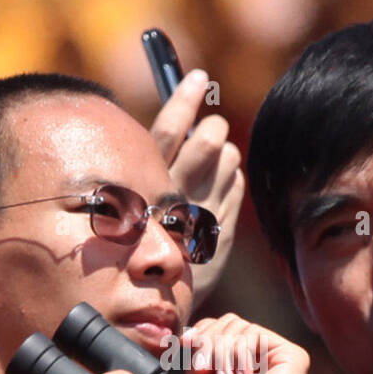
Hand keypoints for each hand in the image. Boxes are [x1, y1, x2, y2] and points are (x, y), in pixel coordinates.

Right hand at [150, 68, 243, 309]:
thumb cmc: (141, 234)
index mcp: (143, 187)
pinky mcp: (223, 229)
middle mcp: (174, 199)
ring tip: (211, 164)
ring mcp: (204, 214)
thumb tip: (184, 118)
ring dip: (223, 154)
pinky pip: (237, 184)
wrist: (154, 297)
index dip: (184, 99)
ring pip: (229, 159)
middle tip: (212, 129)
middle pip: (207, 142)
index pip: (167, 132)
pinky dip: (231, 178)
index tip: (198, 76)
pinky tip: (218, 188)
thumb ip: (154, 162)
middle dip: (213, 128)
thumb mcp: (135, 197)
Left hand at [181, 313, 308, 373]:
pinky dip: (240, 354)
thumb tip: (186, 333)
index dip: (200, 332)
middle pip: (227, 322)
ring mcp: (278, 353)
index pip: (218, 327)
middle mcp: (261, 353)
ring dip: (223, 353)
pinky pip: (254, 333)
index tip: (183, 344)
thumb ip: (197, 356)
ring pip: (238, 326)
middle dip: (208, 343)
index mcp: (241, 359)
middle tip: (204, 371)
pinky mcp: (292, 355)